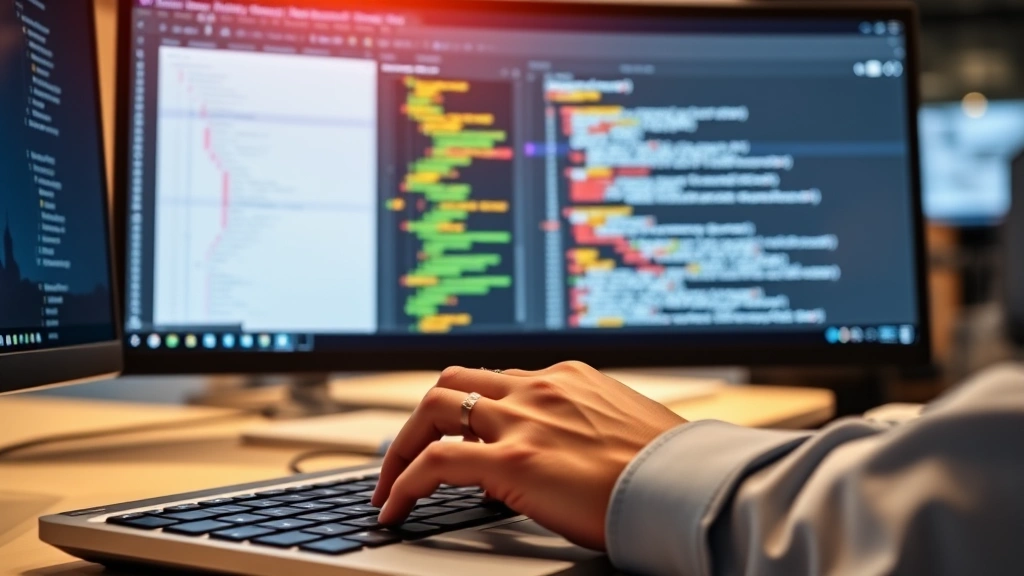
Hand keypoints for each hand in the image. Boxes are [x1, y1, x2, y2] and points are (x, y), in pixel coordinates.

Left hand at [371, 361, 686, 549]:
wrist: (688, 485)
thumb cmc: (669, 467)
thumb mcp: (626, 427)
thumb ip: (589, 427)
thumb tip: (575, 453)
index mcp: (566, 379)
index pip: (495, 382)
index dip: (464, 411)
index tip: (449, 436)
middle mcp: (540, 388)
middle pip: (453, 380)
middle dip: (421, 417)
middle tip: (406, 454)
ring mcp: (525, 419)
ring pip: (434, 406)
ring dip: (402, 445)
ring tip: (390, 485)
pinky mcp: (515, 459)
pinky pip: (437, 461)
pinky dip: (405, 481)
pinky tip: (396, 507)